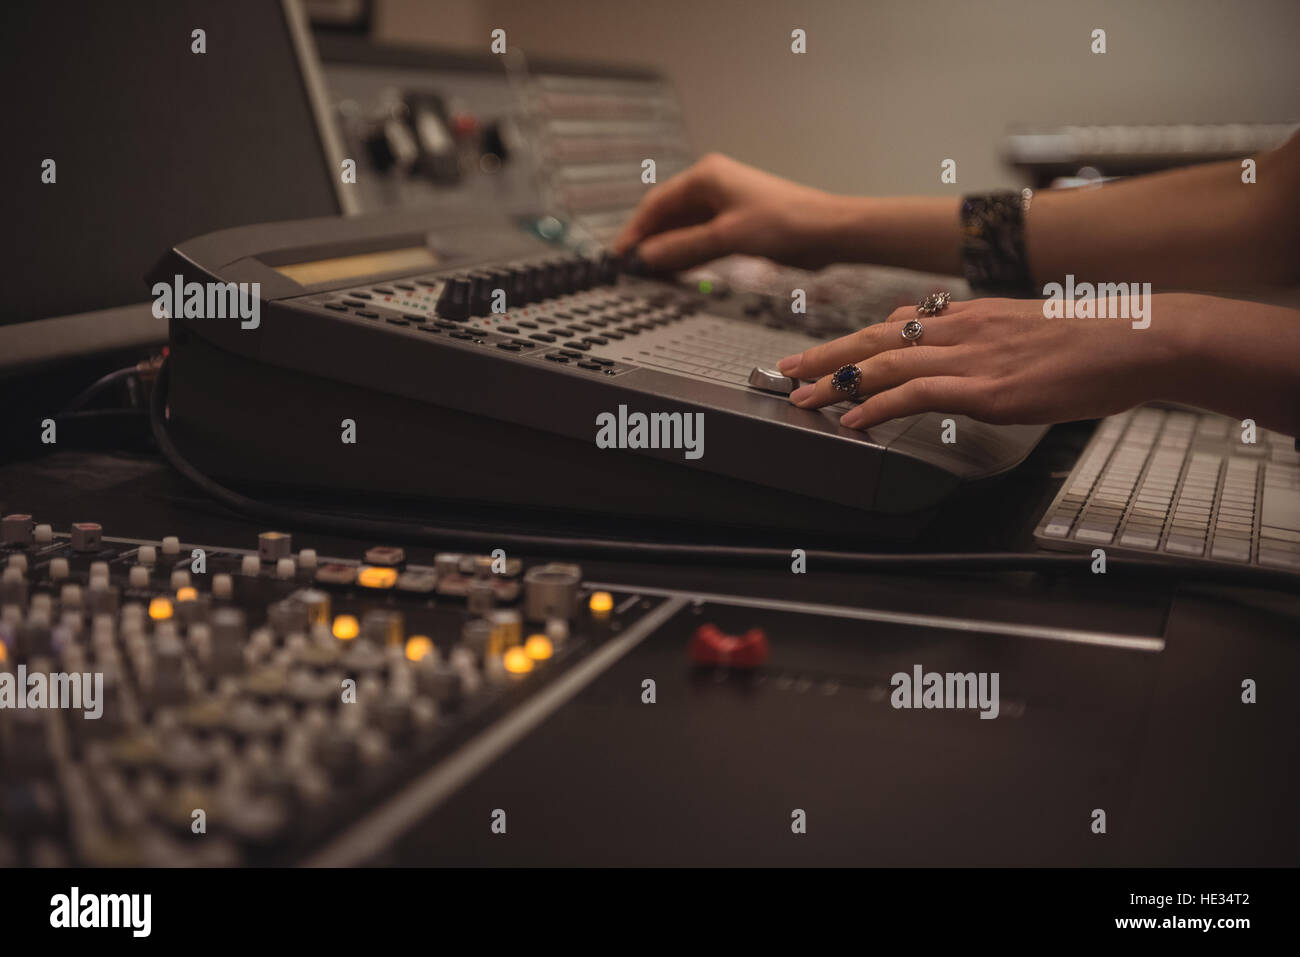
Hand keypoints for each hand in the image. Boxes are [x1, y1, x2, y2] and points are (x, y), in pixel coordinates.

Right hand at [614, 154, 843, 271]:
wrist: (828, 231)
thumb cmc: (786, 222)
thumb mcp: (725, 238)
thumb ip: (683, 248)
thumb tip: (647, 257)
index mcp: (706, 176)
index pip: (656, 204)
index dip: (635, 232)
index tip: (621, 256)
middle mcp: (713, 185)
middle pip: (667, 216)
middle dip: (650, 243)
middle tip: (632, 270)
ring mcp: (725, 204)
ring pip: (683, 229)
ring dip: (668, 251)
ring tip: (651, 275)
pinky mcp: (736, 223)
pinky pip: (701, 238)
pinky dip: (687, 254)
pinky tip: (678, 272)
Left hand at [778, 296, 1190, 430]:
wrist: (1142, 338)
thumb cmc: (1094, 341)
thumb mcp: (1024, 332)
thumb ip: (980, 340)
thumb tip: (954, 354)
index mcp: (970, 316)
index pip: (893, 323)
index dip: (848, 340)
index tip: (817, 353)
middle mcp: (961, 329)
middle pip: (873, 337)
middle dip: (823, 355)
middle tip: (784, 369)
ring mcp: (972, 357)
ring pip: (883, 362)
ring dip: (834, 382)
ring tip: (800, 397)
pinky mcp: (988, 388)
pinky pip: (916, 393)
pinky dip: (876, 407)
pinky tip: (851, 421)